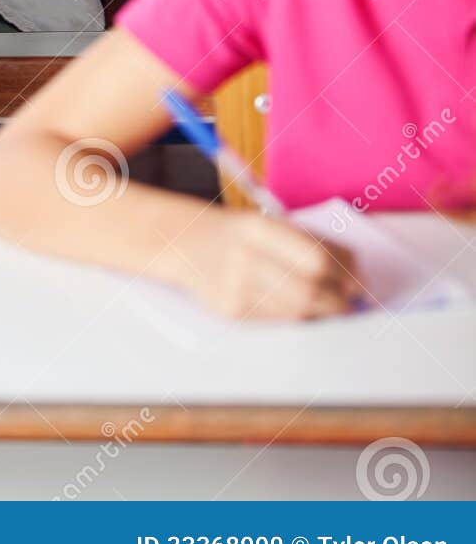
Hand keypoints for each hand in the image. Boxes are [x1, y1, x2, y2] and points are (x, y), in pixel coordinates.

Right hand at [179, 207, 362, 320]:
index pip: (315, 258)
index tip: (357, 281)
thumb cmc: (239, 233)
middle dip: (337, 300)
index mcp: (257, 227)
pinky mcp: (230, 311)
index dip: (343, 274)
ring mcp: (234, 286)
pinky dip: (296, 316)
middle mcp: (243, 257)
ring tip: (327, 305)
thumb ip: (310, 243)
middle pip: (307, 290)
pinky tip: (299, 308)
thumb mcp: (268, 223)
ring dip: (320, 312)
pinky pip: (276, 320)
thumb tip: (355, 273)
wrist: (187, 243)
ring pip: (295, 311)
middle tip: (348, 301)